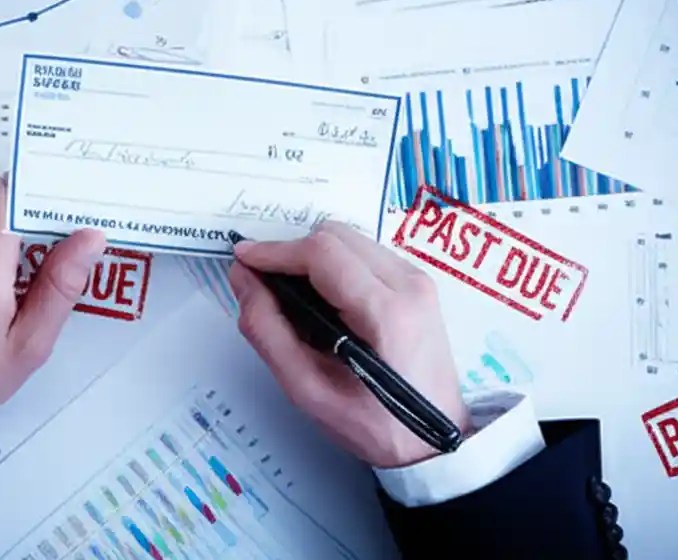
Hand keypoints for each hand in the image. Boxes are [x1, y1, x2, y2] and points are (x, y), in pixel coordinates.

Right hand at [228, 222, 470, 468]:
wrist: (434, 441)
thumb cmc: (377, 427)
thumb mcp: (309, 391)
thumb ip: (268, 332)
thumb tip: (244, 281)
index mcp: (386, 313)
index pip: (321, 253)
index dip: (274, 251)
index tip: (243, 260)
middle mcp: (408, 285)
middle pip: (335, 236)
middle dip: (292, 252)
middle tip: (265, 285)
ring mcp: (418, 281)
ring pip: (350, 239)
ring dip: (313, 257)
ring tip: (293, 296)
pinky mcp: (418, 285)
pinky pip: (365, 253)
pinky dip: (335, 265)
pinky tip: (325, 299)